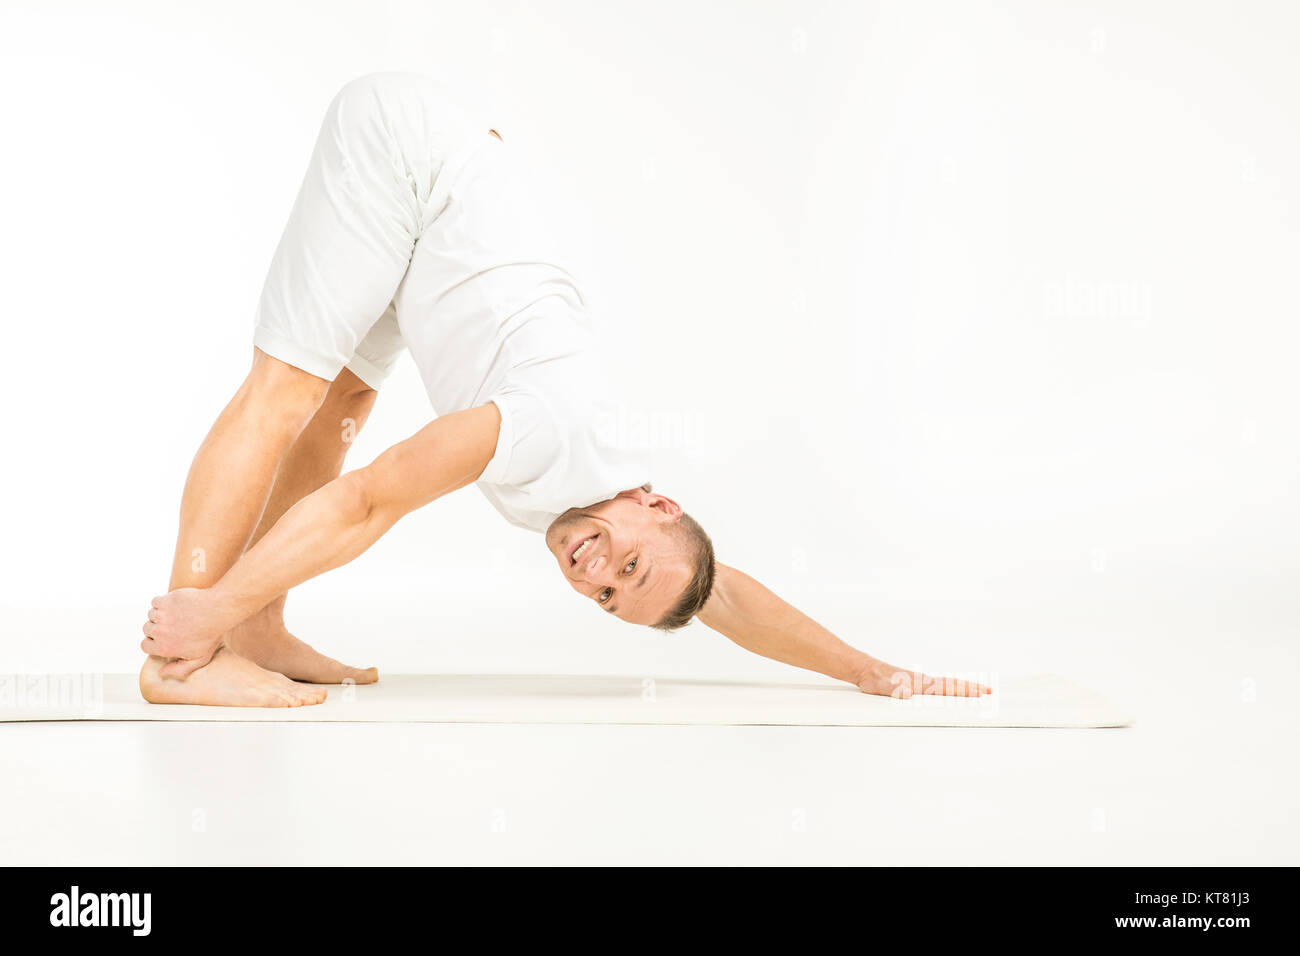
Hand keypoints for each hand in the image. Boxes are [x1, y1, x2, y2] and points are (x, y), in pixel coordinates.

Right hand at [139, 587, 227, 678]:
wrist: (218, 611)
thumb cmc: (211, 635)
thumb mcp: (200, 658)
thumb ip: (179, 669)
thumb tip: (161, 673)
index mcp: (164, 647)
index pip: (145, 646)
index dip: (153, 642)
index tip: (163, 637)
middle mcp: (159, 632)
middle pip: (147, 629)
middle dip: (157, 627)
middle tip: (173, 624)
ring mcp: (161, 616)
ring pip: (151, 615)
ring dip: (161, 614)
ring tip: (177, 614)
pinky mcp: (165, 601)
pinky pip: (156, 602)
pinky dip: (163, 602)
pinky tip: (176, 605)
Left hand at [855, 659, 992, 698]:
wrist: (866, 669)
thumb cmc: (874, 679)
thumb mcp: (884, 686)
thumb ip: (895, 689)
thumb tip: (909, 692)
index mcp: (921, 683)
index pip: (948, 687)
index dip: (965, 691)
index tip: (981, 693)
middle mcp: (923, 681)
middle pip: (952, 684)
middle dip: (971, 688)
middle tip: (989, 691)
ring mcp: (920, 681)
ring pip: (946, 683)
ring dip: (963, 687)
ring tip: (978, 689)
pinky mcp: (914, 683)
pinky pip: (937, 685)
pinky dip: (950, 687)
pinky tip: (950, 690)